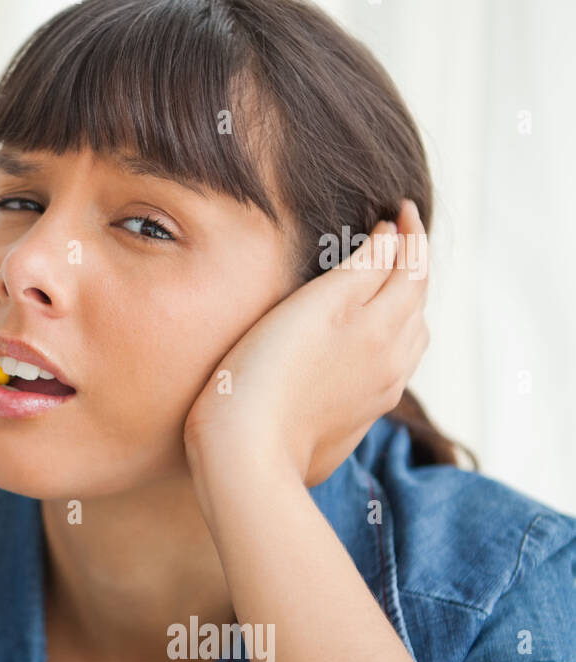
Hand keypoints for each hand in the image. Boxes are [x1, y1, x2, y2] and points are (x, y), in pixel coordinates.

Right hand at [183, 199, 429, 486]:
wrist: (245, 453)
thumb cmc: (267, 374)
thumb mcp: (315, 305)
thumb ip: (361, 267)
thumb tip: (393, 236)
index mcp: (385, 327)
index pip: (414, 267)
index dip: (410, 233)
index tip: (402, 208)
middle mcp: (392, 362)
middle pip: (416, 302)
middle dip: (411, 265)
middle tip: (396, 237)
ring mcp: (376, 394)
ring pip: (408, 338)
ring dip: (404, 303)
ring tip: (386, 283)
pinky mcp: (354, 419)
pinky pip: (389, 368)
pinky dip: (388, 338)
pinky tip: (363, 341)